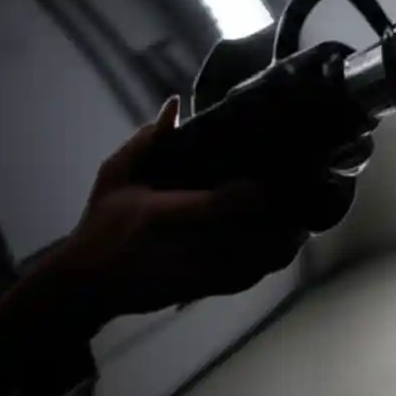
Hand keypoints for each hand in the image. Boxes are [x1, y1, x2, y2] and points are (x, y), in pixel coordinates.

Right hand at [60, 97, 347, 324]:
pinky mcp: (208, 290)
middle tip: (307, 188)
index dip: (257, 193)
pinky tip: (284, 238)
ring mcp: (202, 273)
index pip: (224, 205)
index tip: (277, 174)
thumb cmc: (103, 224)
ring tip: (303, 211)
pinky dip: (273, 260)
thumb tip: (174, 105)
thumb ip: (145, 142)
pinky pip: (253, 277)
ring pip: (262, 260)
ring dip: (287, 238)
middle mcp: (190, 247)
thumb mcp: (115, 177)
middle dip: (286, 214)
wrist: (88, 284)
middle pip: (257, 235)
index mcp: (166, 215)